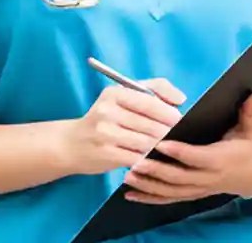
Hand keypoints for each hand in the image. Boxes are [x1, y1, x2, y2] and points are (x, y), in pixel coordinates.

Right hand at [57, 79, 185, 176]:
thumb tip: (180, 99)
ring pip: (146, 142)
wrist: (70, 144)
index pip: (150, 102)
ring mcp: (105, 133)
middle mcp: (107, 111)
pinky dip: (149, 160)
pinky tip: (154, 160)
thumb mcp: (122, 98)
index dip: (169, 113)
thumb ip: (153, 91)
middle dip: (168, 133)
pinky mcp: (106, 154)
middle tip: (179, 138)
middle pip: (150, 124)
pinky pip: (137, 158)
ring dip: (161, 147)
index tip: (180, 121)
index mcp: (114, 93)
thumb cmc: (104, 119)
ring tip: (169, 149)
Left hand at [123, 94, 251, 203]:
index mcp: (220, 159)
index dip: (179, 152)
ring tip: (128, 175)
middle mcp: (208, 177)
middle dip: (156, 170)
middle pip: (179, 177)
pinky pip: (168, 198)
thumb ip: (249, 113)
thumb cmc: (248, 147)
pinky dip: (149, 197)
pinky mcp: (191, 194)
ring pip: (171, 190)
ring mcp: (198, 189)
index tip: (161, 143)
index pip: (197, 156)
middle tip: (136, 161)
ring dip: (149, 185)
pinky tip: (130, 194)